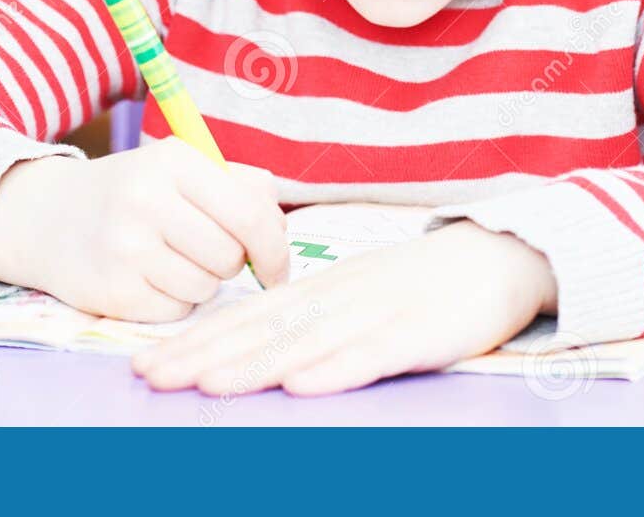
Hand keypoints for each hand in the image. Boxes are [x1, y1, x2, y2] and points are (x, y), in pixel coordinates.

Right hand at [0, 138, 289, 321]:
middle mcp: (146, 200)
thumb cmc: (136, 193)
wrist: (48, 218)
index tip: (277, 267)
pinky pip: (176, 312)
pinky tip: (148, 277)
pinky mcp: (111, 291)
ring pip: (205, 288)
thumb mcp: (183, 169)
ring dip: (201, 282)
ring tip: (171, 259)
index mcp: (174, 161)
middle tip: (206, 251)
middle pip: (229, 257)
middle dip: (230, 263)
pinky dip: (174, 301)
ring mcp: (125, 248)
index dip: (275, 248)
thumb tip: (279, 231)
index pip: (250, 214)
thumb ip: (241, 187)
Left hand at [131, 220, 557, 395]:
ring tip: (207, 384)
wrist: (497, 258)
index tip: (146, 361)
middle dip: (205, 354)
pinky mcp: (421, 332)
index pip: (247, 315)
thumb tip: (246, 346)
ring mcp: (379, 312)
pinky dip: (336, 369)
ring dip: (255, 364)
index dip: (196, 338)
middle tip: (151, 377)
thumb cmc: (419, 284)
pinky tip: (303, 386)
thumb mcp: (355, 292)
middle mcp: (339, 297)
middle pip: (264, 328)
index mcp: (320, 289)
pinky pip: (374, 353)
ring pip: (307, 341)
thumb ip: (306, 315)